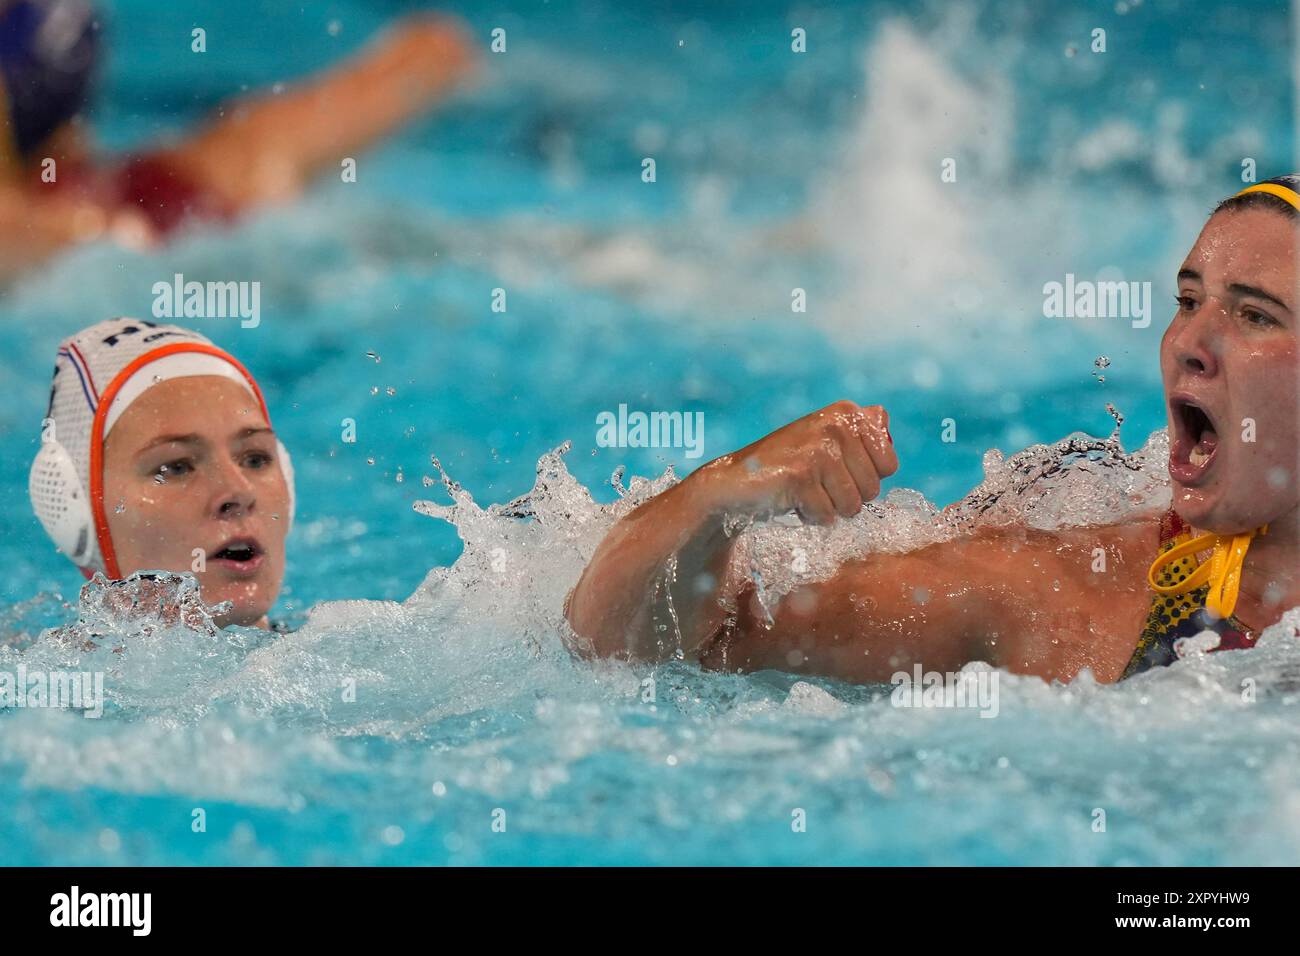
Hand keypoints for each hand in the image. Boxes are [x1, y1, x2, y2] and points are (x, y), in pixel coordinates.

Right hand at [693, 400, 897, 524]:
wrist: (735, 481)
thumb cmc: (785, 464)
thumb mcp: (823, 436)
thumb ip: (858, 426)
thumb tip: (883, 415)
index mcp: (847, 413)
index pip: (889, 465)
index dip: (864, 479)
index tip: (836, 470)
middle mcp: (836, 425)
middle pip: (873, 489)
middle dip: (846, 497)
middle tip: (816, 484)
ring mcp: (819, 450)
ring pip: (853, 506)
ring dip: (829, 509)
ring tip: (805, 492)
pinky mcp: (801, 476)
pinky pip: (827, 516)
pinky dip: (811, 517)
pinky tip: (792, 501)